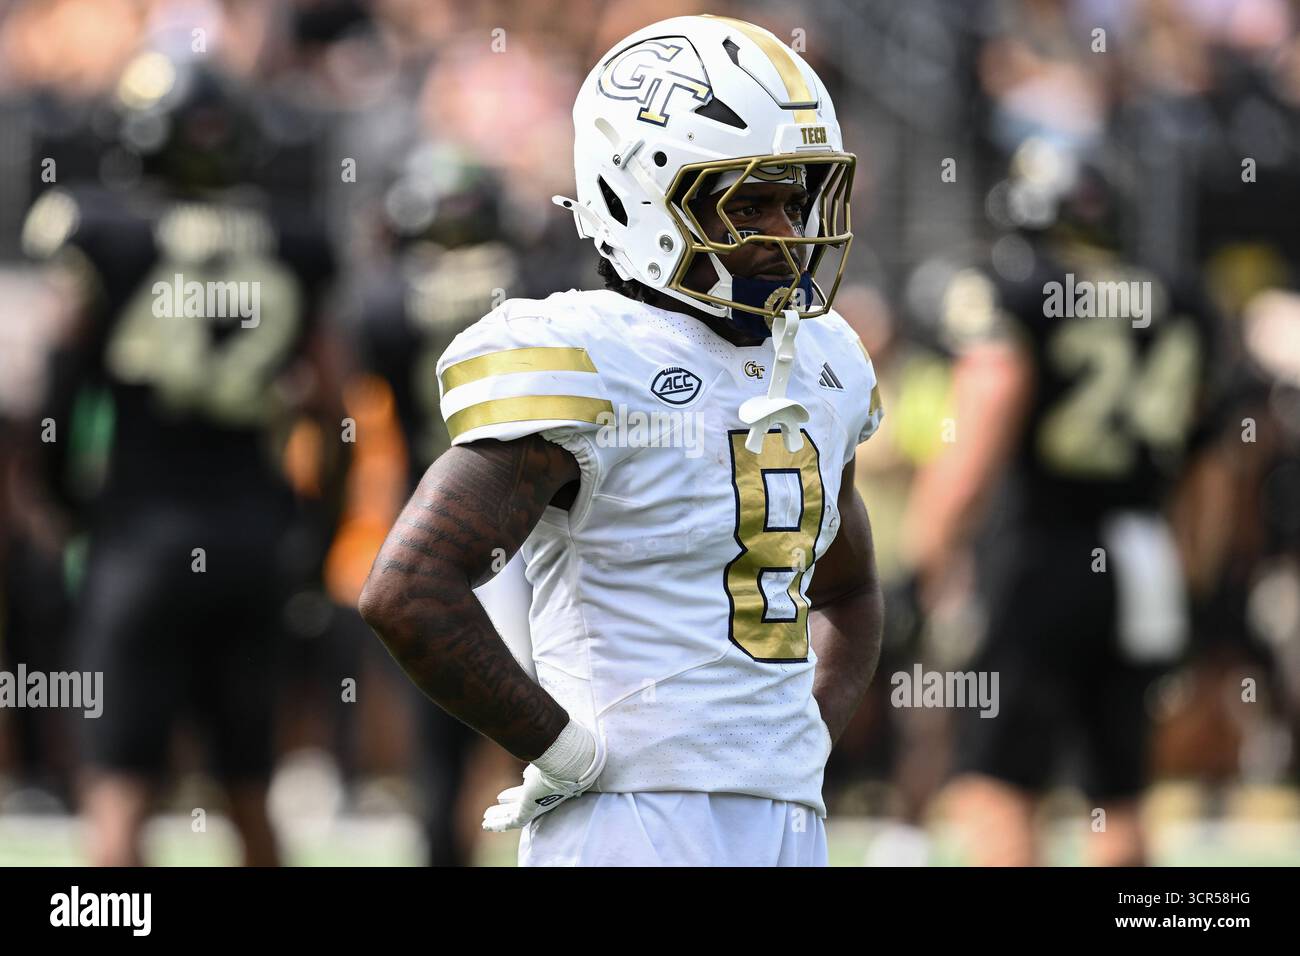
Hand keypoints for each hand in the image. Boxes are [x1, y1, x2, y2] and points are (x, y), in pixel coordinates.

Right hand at [481, 719, 603, 831]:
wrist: (567, 761)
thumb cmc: (560, 752)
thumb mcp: (542, 749)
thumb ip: (535, 752)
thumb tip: (526, 757)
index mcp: (544, 781)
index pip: (527, 788)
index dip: (514, 792)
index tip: (502, 794)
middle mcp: (540, 793)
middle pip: (520, 801)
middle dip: (507, 804)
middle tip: (496, 803)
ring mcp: (535, 804)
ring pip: (513, 815)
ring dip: (499, 817)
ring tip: (485, 819)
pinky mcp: (528, 811)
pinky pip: (511, 822)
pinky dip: (498, 824)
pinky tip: (486, 824)